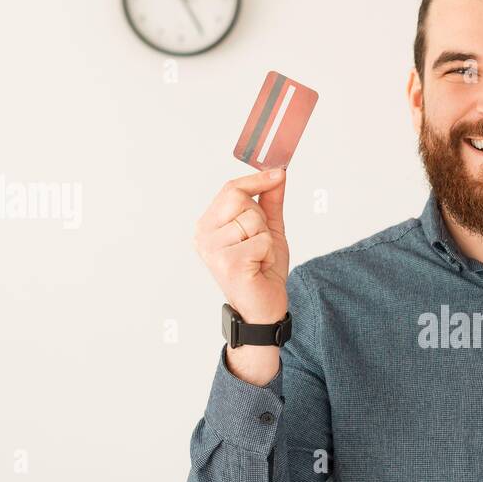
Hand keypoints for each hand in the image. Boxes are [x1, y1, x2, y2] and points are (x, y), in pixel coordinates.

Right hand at [193, 170, 288, 384]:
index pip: (230, 189)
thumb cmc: (263, 272)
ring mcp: (212, 249)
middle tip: (259, 244)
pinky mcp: (227, 262)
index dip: (256, 180)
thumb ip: (270, 202)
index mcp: (208, 225)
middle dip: (261, 219)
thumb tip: (278, 173)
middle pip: (240, 199)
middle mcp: (203, 235)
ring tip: (259, 259)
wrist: (265, 309)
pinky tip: (259, 268)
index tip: (279, 172)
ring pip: (253, 220)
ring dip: (266, 240)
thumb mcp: (269, 231)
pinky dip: (268, 253)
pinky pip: (260, 240)